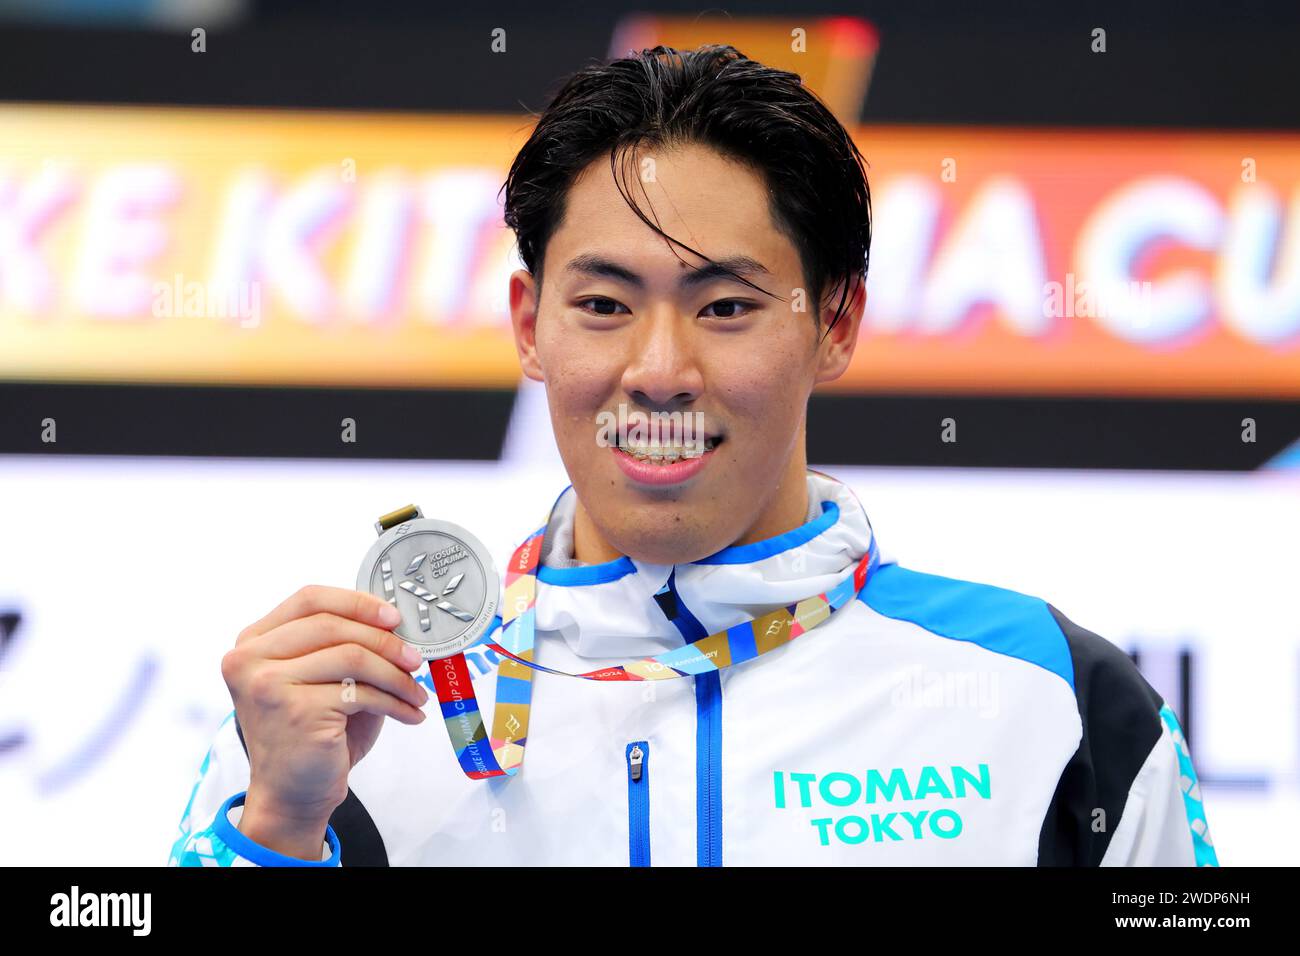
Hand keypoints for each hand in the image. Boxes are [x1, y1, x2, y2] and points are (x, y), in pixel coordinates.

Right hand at [221, 586, 427, 857]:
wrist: (292, 794)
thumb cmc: (312, 733)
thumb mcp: (322, 679)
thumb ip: (344, 645)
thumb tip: (396, 622)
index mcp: (253, 642)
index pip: (309, 600)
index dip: (357, 602)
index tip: (393, 616)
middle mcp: (250, 659)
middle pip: (333, 625)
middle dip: (384, 641)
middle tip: (416, 658)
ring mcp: (268, 684)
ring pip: (352, 657)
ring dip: (395, 675)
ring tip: (415, 691)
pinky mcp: (296, 710)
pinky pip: (361, 692)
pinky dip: (394, 701)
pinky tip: (409, 713)